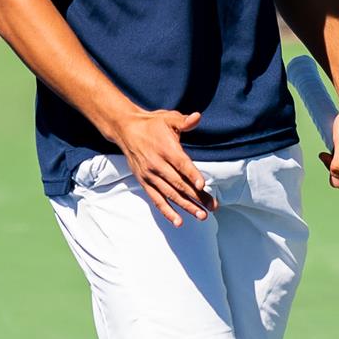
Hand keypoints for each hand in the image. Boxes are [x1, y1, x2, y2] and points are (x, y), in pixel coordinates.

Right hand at [108, 109, 213, 225]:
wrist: (126, 130)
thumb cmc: (152, 124)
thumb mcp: (168, 118)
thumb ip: (184, 121)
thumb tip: (197, 117)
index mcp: (166, 148)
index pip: (181, 164)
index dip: (192, 175)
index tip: (202, 186)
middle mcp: (157, 164)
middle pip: (179, 183)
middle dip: (196, 196)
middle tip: (212, 207)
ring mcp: (150, 175)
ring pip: (170, 194)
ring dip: (186, 206)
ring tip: (201, 215)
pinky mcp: (145, 182)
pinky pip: (157, 199)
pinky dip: (167, 211)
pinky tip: (178, 221)